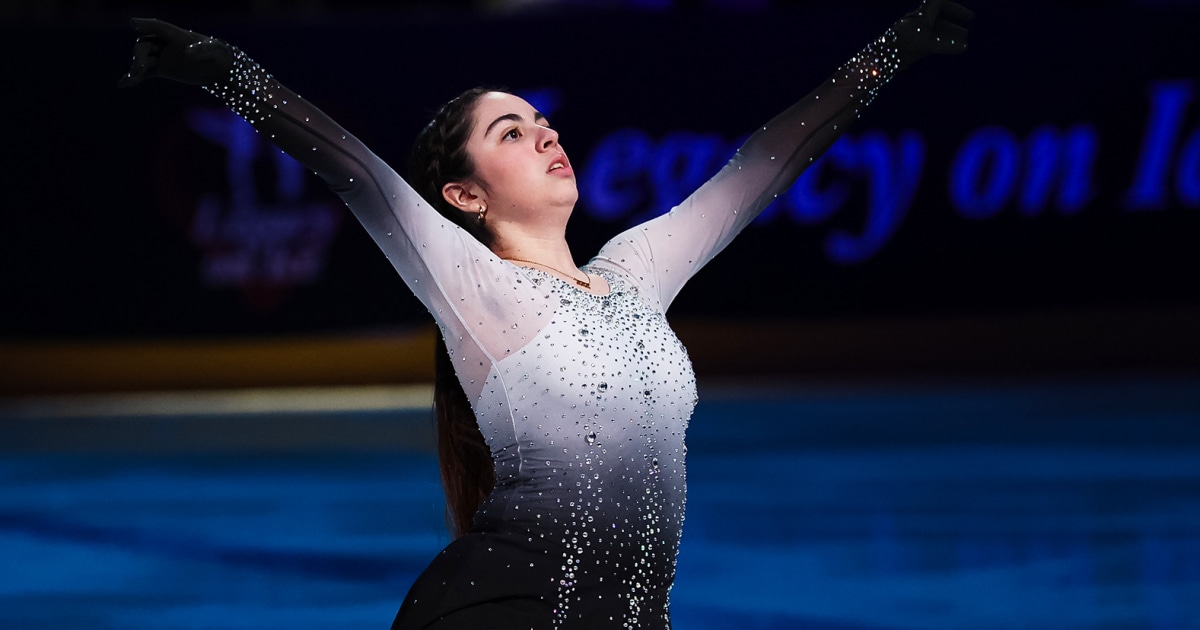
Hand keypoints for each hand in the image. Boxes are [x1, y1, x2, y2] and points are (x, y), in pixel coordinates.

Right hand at [118, 18, 233, 87]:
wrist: (219, 68)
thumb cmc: (217, 54)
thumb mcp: (213, 50)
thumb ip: (201, 49)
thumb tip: (187, 53)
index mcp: (177, 34)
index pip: (158, 26)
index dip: (145, 24)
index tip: (132, 23)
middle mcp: (165, 43)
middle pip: (144, 45)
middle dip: (139, 56)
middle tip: (139, 69)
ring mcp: (162, 56)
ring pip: (142, 59)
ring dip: (136, 68)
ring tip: (133, 79)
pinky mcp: (162, 69)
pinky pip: (145, 72)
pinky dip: (134, 78)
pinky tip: (122, 84)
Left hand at [892, 0, 973, 68]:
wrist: (885, 56)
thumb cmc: (906, 44)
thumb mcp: (929, 42)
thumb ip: (947, 45)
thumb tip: (965, 47)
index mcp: (923, 14)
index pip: (940, 2)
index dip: (954, 7)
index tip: (967, 14)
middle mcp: (920, 20)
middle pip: (940, 14)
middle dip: (955, 16)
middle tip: (969, 20)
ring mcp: (917, 32)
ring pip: (937, 28)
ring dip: (951, 31)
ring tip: (964, 39)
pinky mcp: (914, 44)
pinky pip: (932, 40)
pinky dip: (943, 42)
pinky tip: (952, 48)